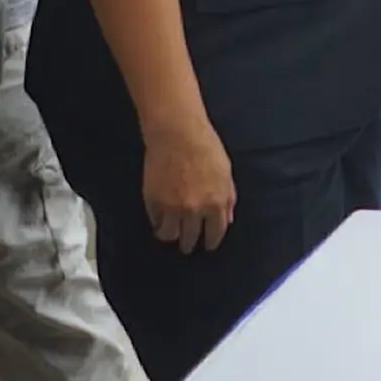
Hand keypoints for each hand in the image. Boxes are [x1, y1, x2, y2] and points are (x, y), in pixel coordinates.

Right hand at [141, 116, 236, 253]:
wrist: (178, 135)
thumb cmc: (207, 149)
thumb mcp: (226, 174)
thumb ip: (228, 199)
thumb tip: (227, 220)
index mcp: (216, 204)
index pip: (214, 234)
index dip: (210, 242)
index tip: (207, 245)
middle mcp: (194, 210)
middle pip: (189, 239)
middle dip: (189, 244)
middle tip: (187, 244)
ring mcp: (171, 207)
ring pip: (169, 236)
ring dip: (170, 237)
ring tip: (170, 235)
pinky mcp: (152, 201)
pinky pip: (155, 221)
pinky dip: (158, 222)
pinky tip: (160, 220)